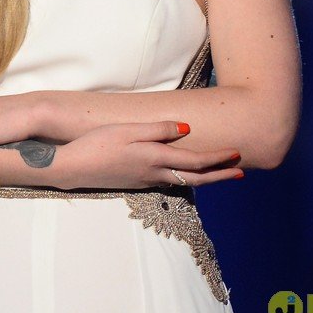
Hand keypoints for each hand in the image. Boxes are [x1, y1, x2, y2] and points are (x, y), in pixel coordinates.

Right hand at [52, 121, 243, 190]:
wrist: (72, 168)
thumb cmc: (96, 144)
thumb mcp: (126, 130)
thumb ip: (156, 130)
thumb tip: (186, 129)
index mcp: (155, 159)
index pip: (195, 161)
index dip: (218, 158)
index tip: (237, 154)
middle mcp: (154, 174)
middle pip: (195, 178)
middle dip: (219, 176)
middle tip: (240, 173)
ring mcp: (145, 181)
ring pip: (184, 183)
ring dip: (205, 179)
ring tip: (218, 174)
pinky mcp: (135, 183)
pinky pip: (169, 183)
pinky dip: (186, 180)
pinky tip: (184, 176)